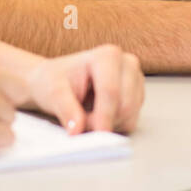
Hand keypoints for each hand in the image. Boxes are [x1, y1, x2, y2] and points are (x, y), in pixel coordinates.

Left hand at [23, 45, 144, 134]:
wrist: (56, 81)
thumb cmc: (54, 80)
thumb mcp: (53, 92)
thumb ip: (66, 109)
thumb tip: (77, 129)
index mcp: (107, 56)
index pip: (111, 91)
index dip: (104, 116)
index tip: (96, 135)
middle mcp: (126, 64)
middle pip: (125, 105)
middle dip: (104, 122)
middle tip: (81, 126)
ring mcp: (135, 80)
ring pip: (130, 116)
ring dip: (109, 125)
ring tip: (86, 118)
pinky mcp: (137, 96)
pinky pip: (130, 121)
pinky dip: (114, 126)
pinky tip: (97, 117)